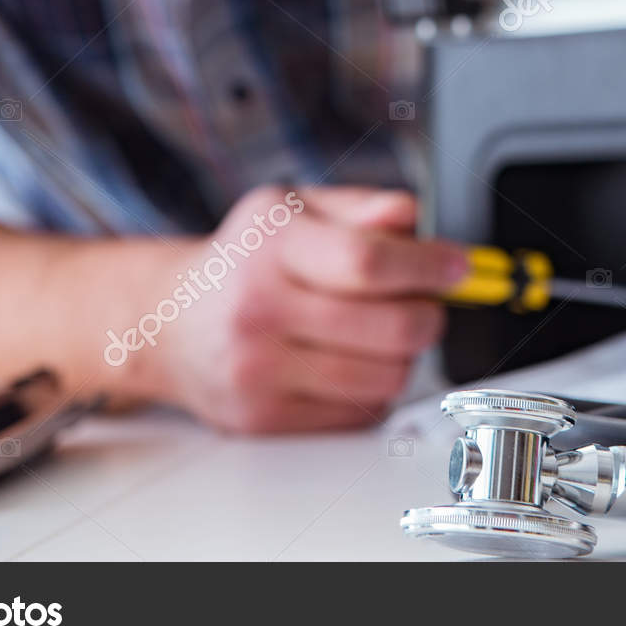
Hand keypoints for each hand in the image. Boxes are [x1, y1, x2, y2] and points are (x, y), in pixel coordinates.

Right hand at [136, 185, 466, 432]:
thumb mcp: (294, 208)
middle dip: (430, 314)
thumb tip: (411, 215)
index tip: (456, 266)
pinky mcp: (264, 419)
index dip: (428, 266)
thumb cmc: (243, 261)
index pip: (369, 261)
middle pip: (391, 328)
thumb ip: (359, 206)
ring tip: (385, 331)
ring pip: (386, 377)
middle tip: (427, 302)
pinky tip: (354, 361)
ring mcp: (258, 371)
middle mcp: (257, 310)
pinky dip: (375, 388)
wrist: (168, 321)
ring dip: (406, 355)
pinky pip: (360, 413)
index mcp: (270, 246)